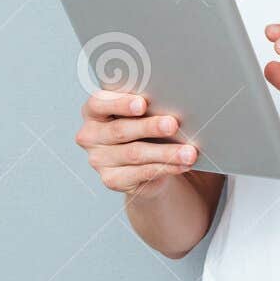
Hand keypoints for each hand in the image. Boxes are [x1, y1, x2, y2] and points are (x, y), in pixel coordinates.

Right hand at [74, 90, 197, 196]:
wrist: (141, 160)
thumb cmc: (141, 125)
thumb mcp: (139, 112)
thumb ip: (144, 105)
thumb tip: (170, 101)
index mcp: (93, 111)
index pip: (98, 104)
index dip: (120, 103)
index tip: (142, 103)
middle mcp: (91, 135)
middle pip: (120, 130)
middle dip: (150, 127)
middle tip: (172, 124)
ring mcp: (99, 160)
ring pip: (135, 154)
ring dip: (165, 152)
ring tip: (188, 151)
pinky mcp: (112, 180)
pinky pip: (142, 173)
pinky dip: (166, 167)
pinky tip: (182, 164)